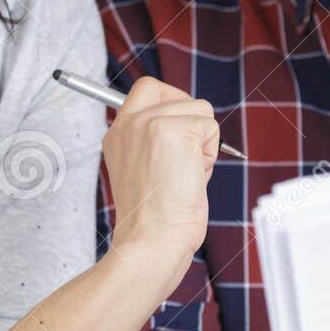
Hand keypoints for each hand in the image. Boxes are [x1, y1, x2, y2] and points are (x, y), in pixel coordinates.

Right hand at [104, 77, 219, 290]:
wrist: (152, 241)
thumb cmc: (154, 217)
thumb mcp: (143, 168)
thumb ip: (156, 140)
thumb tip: (193, 123)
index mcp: (118, 132)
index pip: (146, 89)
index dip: (171, 103)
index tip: (179, 132)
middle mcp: (129, 122)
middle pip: (176, 92)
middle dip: (192, 120)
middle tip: (184, 159)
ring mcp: (150, 123)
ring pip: (201, 110)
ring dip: (203, 144)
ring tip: (185, 174)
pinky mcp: (175, 131)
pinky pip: (211, 128)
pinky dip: (210, 155)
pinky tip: (192, 177)